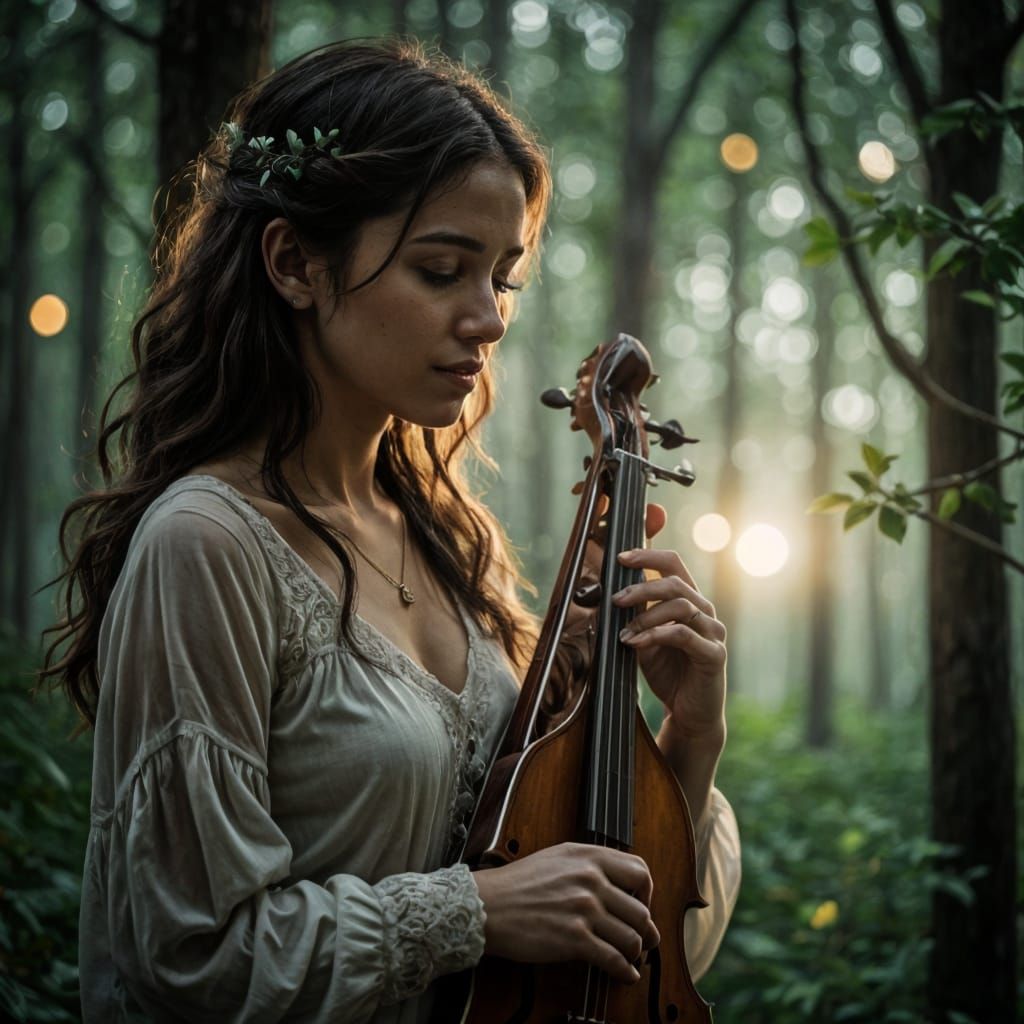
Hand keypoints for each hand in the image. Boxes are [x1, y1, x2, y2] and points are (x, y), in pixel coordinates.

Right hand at [472, 843, 659, 983]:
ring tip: (632, 958)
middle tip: (644, 940)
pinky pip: (614, 959)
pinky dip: (625, 972)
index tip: (642, 904)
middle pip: (641, 910)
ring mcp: (584, 909)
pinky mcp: (574, 939)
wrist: (489, 905)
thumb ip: (590, 864)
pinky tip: (625, 974)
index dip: (648, 892)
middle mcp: (591, 879)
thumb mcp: (558, 857)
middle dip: (646, 931)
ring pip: (633, 937)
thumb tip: (618, 883)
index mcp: (588, 856)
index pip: (640, 871)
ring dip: (636, 953)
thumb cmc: (519, 883)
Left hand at [612, 506, 726, 742]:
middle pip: (675, 582)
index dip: (648, 556)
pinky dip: (656, 635)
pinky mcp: (714, 655)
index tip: (621, 557)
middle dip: (641, 588)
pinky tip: (636, 643)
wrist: (690, 714)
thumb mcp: (644, 639)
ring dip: (646, 615)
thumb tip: (611, 594)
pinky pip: (684, 635)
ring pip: (681, 605)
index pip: (674, 565)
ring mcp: (713, 632)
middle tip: (616, 600)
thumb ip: (636, 616)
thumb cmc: (668, 673)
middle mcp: (705, 612)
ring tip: (625, 632)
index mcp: (690, 601)